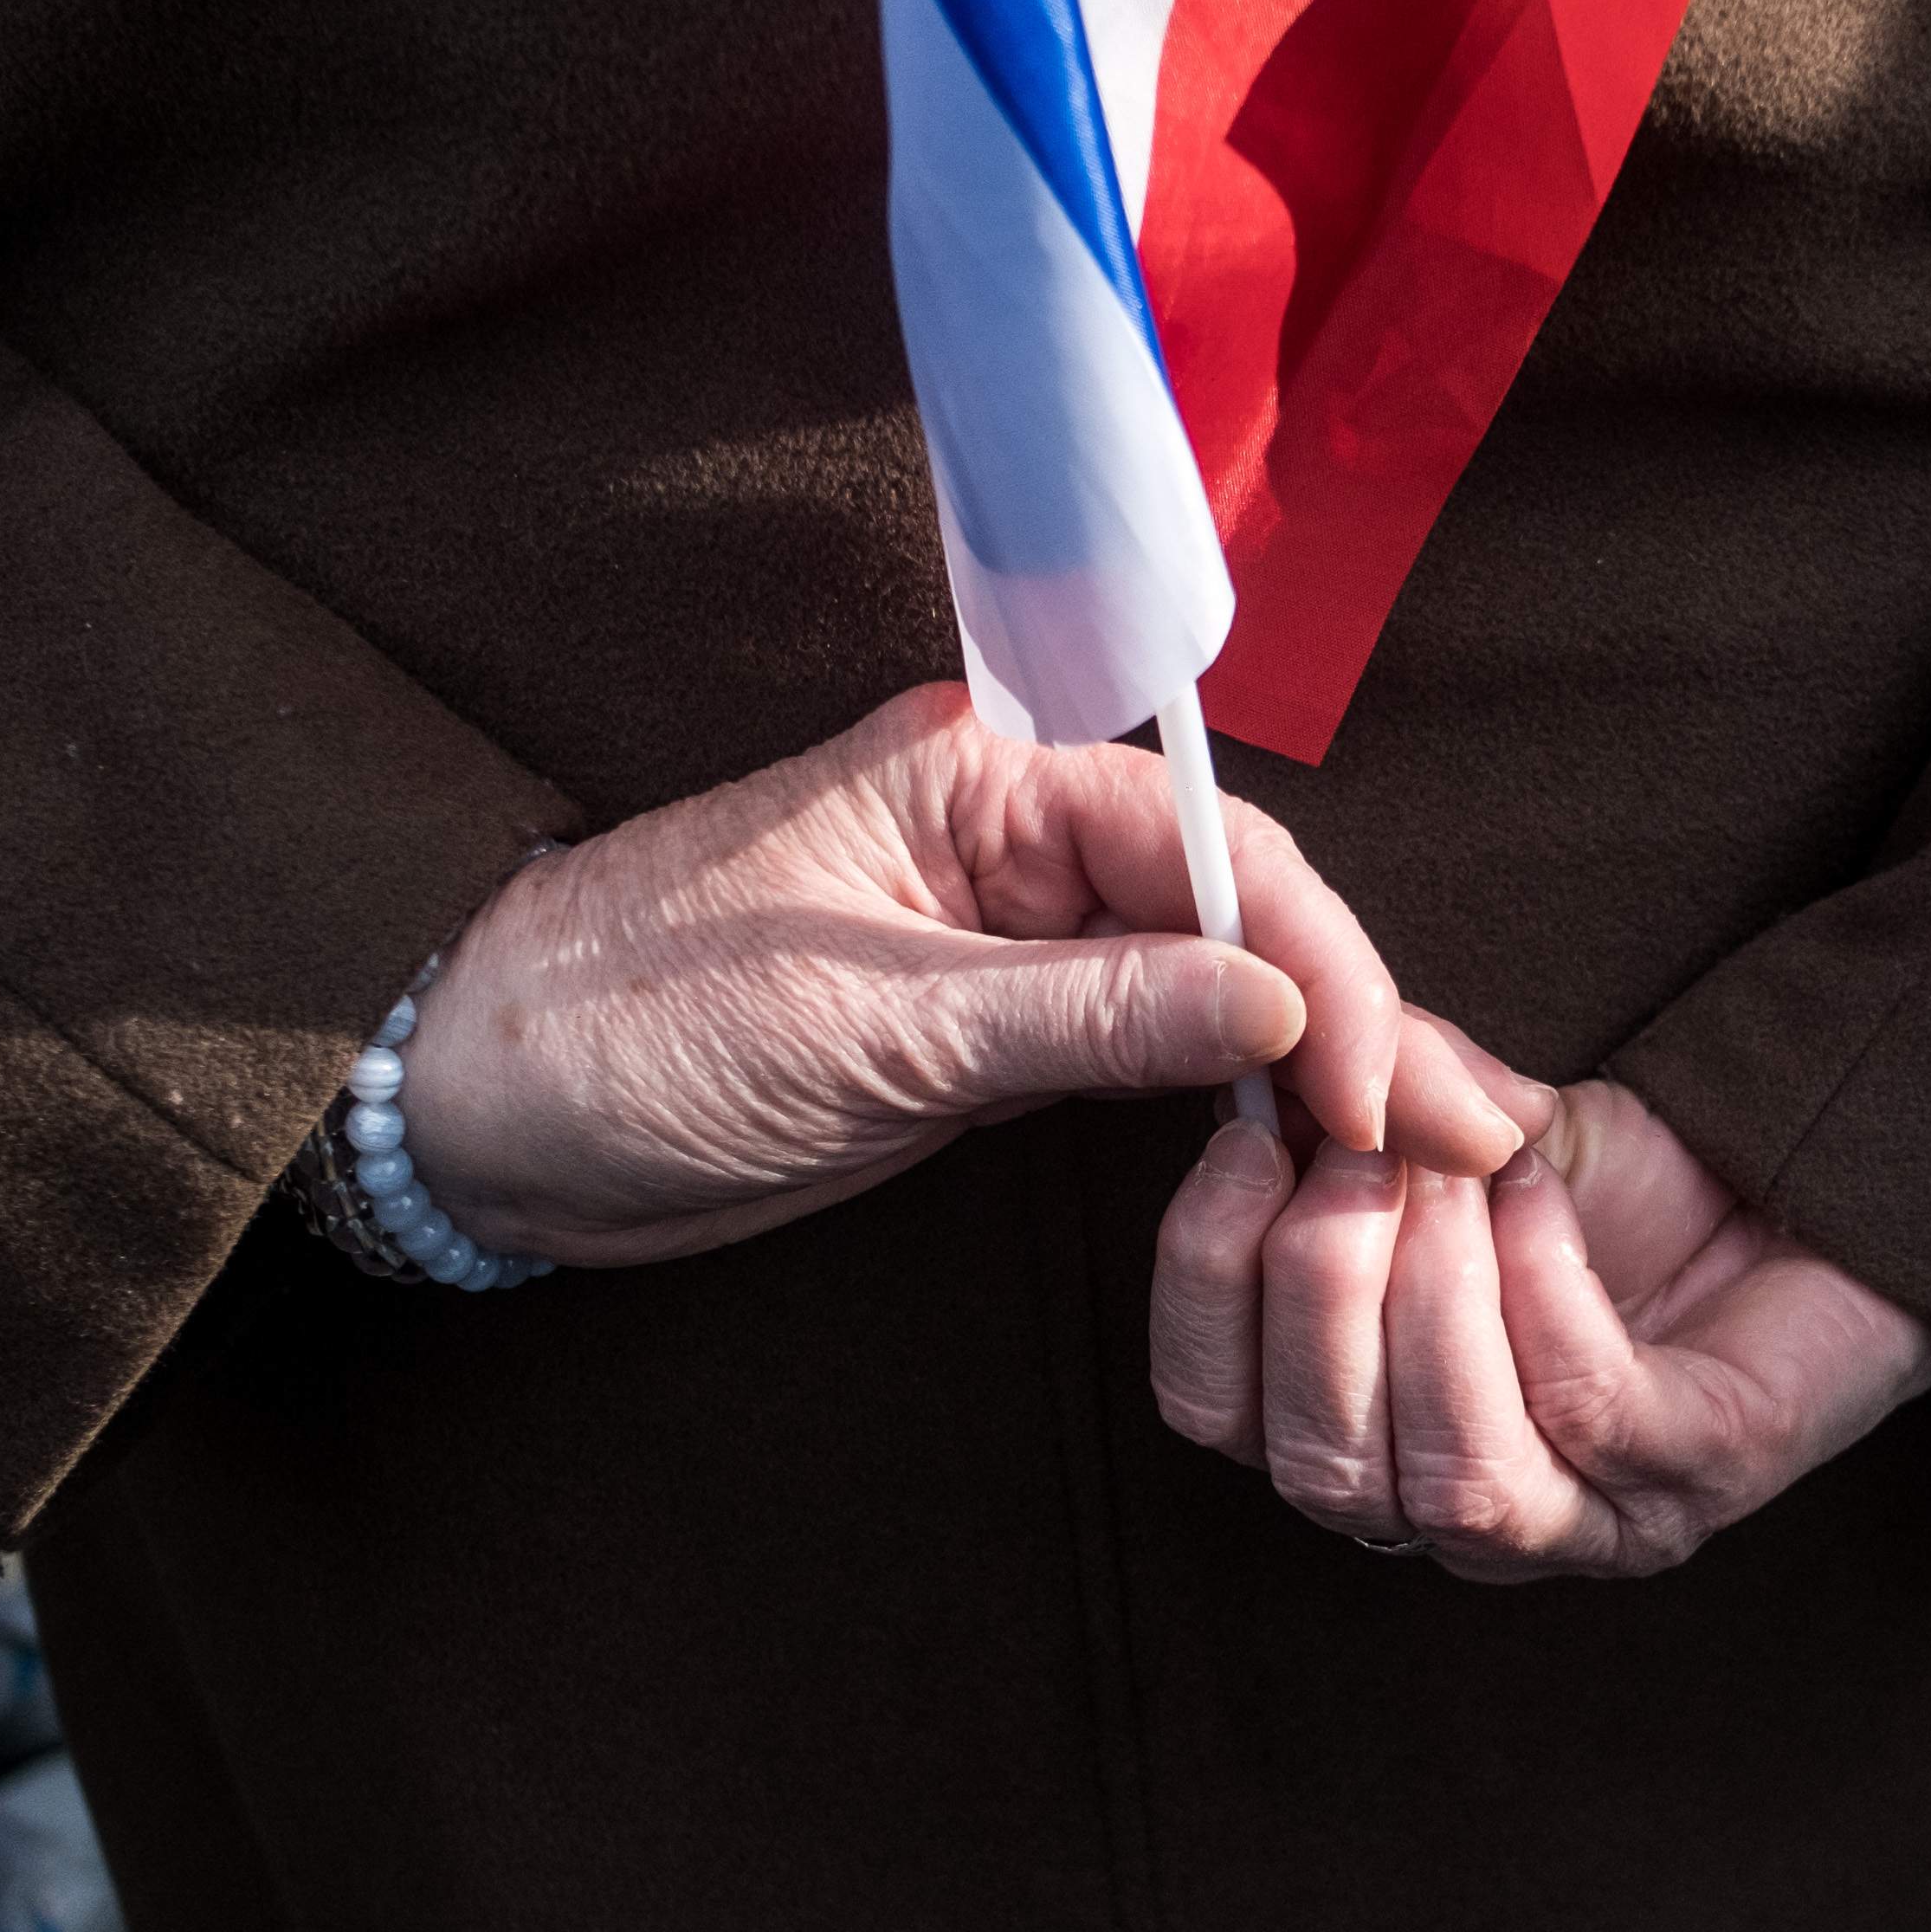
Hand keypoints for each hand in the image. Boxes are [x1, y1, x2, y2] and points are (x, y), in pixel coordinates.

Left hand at [399, 685, 1521, 1266]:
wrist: (479, 1114)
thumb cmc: (627, 1029)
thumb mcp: (870, 1028)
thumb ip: (1083, 1017)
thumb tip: (1278, 1007)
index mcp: (979, 777)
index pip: (1204, 847)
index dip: (1314, 958)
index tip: (1375, 1077)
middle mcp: (1007, 840)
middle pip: (1229, 908)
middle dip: (1345, 1012)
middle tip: (1450, 1132)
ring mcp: (1002, 942)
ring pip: (1200, 986)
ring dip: (1304, 1062)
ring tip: (1412, 1154)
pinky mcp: (983, 1040)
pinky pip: (1139, 1050)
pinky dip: (1225, 1098)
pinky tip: (1300, 1151)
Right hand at [1147, 1043, 1930, 1579]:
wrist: (1807, 1201)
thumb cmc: (1631, 1194)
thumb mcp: (1471, 1127)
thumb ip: (1379, 1098)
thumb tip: (1296, 1047)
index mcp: (1359, 1427)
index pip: (1213, 1413)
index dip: (1205, 1281)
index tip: (1247, 1140)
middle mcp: (1448, 1508)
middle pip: (1317, 1462)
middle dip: (1324, 1283)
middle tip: (1370, 1144)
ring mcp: (1577, 1522)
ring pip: (1449, 1472)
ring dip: (1435, 1297)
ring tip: (1462, 1168)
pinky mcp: (1689, 1486)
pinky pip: (1583, 1413)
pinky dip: (1544, 1291)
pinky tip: (1541, 1195)